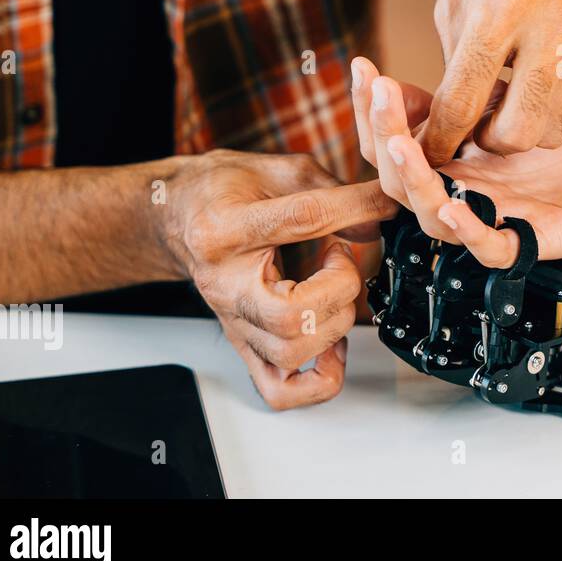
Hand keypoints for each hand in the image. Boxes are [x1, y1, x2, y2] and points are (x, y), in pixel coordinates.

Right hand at [160, 149, 397, 409]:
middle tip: (341, 258)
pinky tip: (332, 344)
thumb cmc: (223, 191)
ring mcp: (232, 320)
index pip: (302, 220)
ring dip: (335, 324)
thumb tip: (379, 219)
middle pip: (291, 315)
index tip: (383, 204)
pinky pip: (278, 389)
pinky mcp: (242, 343)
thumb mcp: (278, 171)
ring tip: (334, 291)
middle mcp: (224, 283)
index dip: (355, 208)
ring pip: (291, 353)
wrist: (178, 215)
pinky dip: (318, 378)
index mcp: (225, 228)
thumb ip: (331, 192)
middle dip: (340, 288)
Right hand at [349, 57, 561, 266]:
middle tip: (380, 93)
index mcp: (443, 168)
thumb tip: (410, 73)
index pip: (388, 146)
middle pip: (396, 180)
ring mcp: (485, 222)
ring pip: (430, 216)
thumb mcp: (499, 113)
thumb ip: (456, 100)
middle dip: (383, 134)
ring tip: (401, 145)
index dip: (370, 111)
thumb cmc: (549, 158)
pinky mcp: (522, 243)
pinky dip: (467, 229)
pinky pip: (487, 247)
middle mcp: (455, 198)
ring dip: (412, 180)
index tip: (363, 67)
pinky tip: (453, 204)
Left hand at [423, 0, 561, 164]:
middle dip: (490, 142)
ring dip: (526, 124)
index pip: (461, 102)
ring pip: (555, 129)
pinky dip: (556, 100)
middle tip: (479, 124)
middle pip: (518, 133)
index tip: (431, 154)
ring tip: (512, 95)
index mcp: (499, 5)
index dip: (440, 140)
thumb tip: (452, 122)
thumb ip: (454, 57)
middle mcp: (552, 24)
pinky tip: (545, 69)